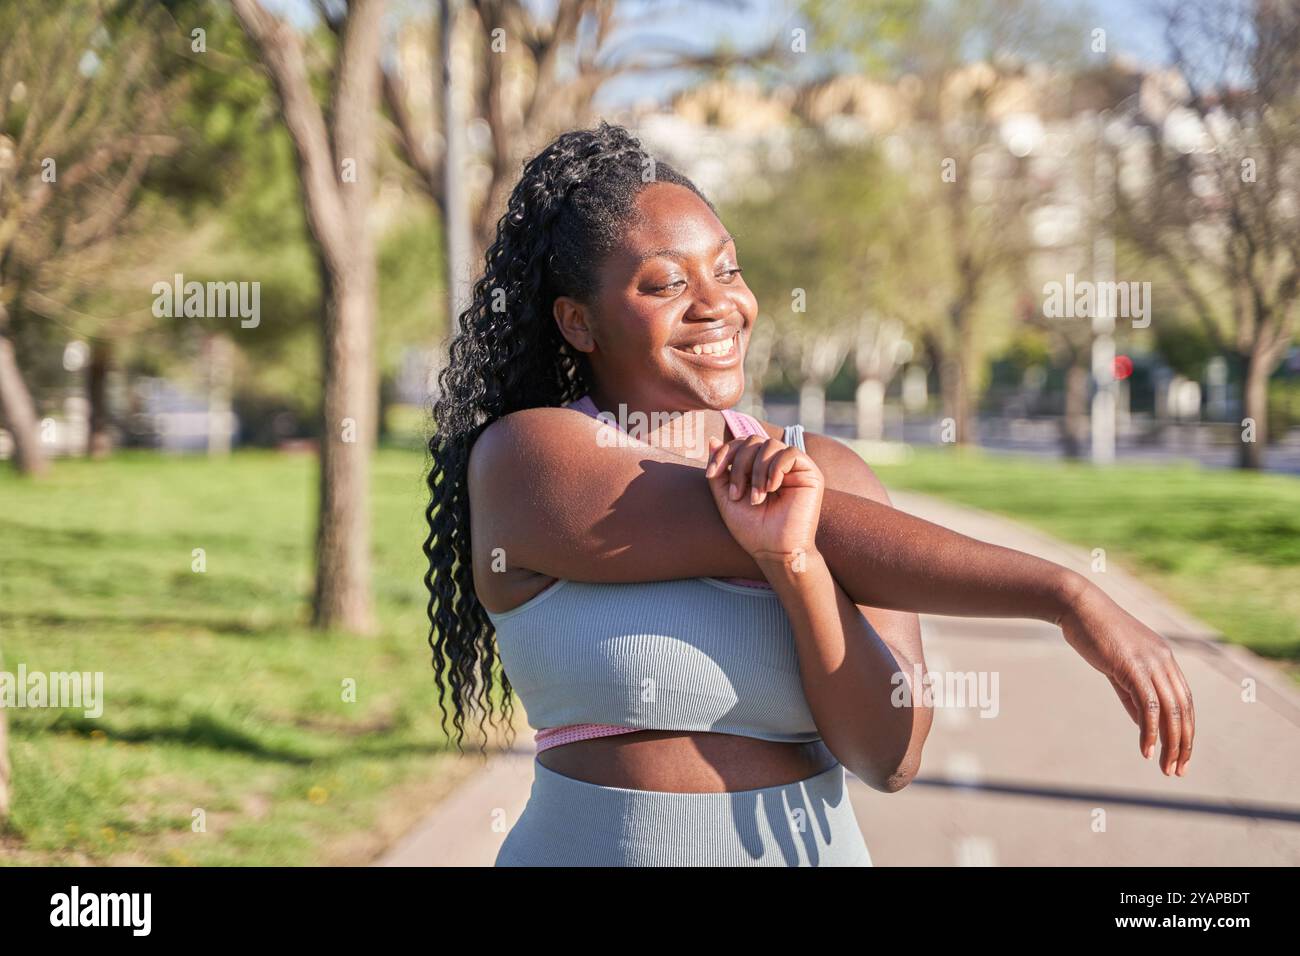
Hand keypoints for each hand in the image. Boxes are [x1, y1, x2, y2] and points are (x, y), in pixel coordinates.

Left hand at [704, 433, 823, 561]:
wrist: (774, 552)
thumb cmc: (752, 530)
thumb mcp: (726, 498)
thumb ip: (719, 471)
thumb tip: (712, 440)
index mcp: (757, 468)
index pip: (740, 444)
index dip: (723, 453)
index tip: (711, 474)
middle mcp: (775, 464)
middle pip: (753, 441)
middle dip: (739, 465)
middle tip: (737, 494)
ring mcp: (793, 468)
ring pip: (770, 445)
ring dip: (757, 471)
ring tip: (757, 498)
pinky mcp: (810, 473)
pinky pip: (790, 453)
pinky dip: (776, 468)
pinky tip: (772, 488)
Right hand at [1058, 582, 1195, 775]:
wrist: (1077, 605)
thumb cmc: (1093, 632)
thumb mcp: (1116, 665)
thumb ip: (1132, 692)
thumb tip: (1144, 722)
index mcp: (1164, 659)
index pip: (1184, 701)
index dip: (1186, 730)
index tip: (1181, 755)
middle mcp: (1164, 661)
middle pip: (1183, 710)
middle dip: (1184, 743)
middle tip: (1178, 770)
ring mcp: (1151, 663)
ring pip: (1170, 711)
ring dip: (1171, 744)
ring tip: (1167, 768)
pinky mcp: (1133, 667)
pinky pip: (1148, 706)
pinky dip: (1150, 732)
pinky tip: (1146, 750)